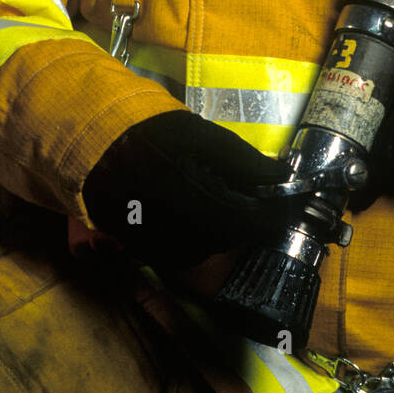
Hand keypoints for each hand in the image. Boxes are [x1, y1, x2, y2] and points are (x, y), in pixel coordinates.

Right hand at [82, 109, 301, 268]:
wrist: (97, 152)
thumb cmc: (152, 136)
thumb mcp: (201, 136)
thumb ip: (245, 162)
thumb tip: (285, 177)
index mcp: (193, 202)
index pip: (255, 223)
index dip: (281, 212)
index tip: (296, 199)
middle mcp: (178, 236)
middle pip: (238, 238)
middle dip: (255, 216)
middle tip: (261, 191)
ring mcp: (163, 252)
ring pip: (217, 247)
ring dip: (231, 225)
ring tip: (224, 193)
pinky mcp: (152, 257)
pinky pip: (193, 251)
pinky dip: (206, 232)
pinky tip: (199, 206)